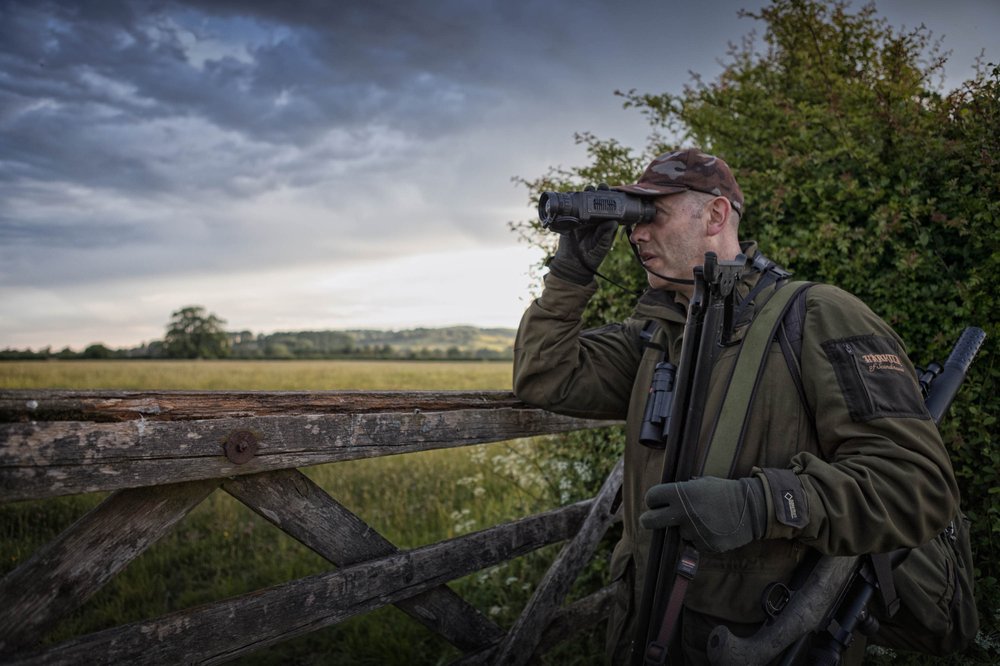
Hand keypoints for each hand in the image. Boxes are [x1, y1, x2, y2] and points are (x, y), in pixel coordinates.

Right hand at [546, 184, 618, 284]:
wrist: (572, 264)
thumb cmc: (591, 257)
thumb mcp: (601, 247)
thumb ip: (606, 235)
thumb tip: (612, 221)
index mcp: (605, 223)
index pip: (611, 206)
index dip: (612, 197)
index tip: (613, 191)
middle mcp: (595, 218)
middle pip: (598, 200)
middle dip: (599, 192)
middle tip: (600, 188)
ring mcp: (582, 217)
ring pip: (585, 201)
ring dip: (586, 193)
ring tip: (588, 190)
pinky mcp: (570, 219)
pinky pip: (571, 207)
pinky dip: (572, 200)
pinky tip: (574, 195)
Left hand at [640, 476, 766, 552]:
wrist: (752, 508)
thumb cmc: (724, 492)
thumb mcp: (702, 483)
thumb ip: (681, 490)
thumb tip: (664, 498)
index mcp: (682, 493)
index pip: (652, 497)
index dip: (652, 500)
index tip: (654, 503)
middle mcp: (685, 513)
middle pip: (650, 520)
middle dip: (647, 520)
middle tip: (647, 520)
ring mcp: (694, 531)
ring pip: (679, 533)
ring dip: (685, 528)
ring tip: (704, 519)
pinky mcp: (705, 545)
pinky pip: (695, 543)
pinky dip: (700, 538)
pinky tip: (712, 529)